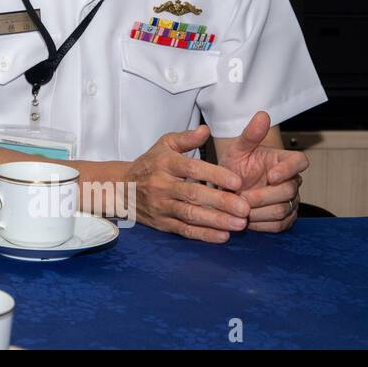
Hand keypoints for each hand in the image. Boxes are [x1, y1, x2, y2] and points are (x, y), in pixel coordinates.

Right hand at [122, 124, 250, 242]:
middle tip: (245, 208)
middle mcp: (161, 185)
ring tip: (239, 224)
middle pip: (193, 194)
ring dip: (216, 221)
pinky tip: (223, 236)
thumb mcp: (164, 145)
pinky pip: (184, 230)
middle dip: (221, 202)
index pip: (192, 169)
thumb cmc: (150, 164)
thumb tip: (205, 130)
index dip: (215, 175)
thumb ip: (186, 138)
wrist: (121, 187)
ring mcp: (161, 206)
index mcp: (165, 164)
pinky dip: (204, 235)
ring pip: (190, 215)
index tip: (237, 182)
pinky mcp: (161, 223)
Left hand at [214, 111, 308, 233]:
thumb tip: (262, 114)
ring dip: (260, 211)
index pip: (300, 161)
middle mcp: (291, 180)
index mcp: (284, 160)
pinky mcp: (285, 219)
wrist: (225, 189)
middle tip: (242, 198)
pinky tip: (246, 219)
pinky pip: (279, 225)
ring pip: (284, 209)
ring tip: (240, 208)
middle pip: (289, 190)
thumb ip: (250, 134)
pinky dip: (262, 224)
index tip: (271, 175)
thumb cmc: (234, 167)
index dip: (289, 169)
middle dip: (264, 195)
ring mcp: (290, 201)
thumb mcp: (237, 150)